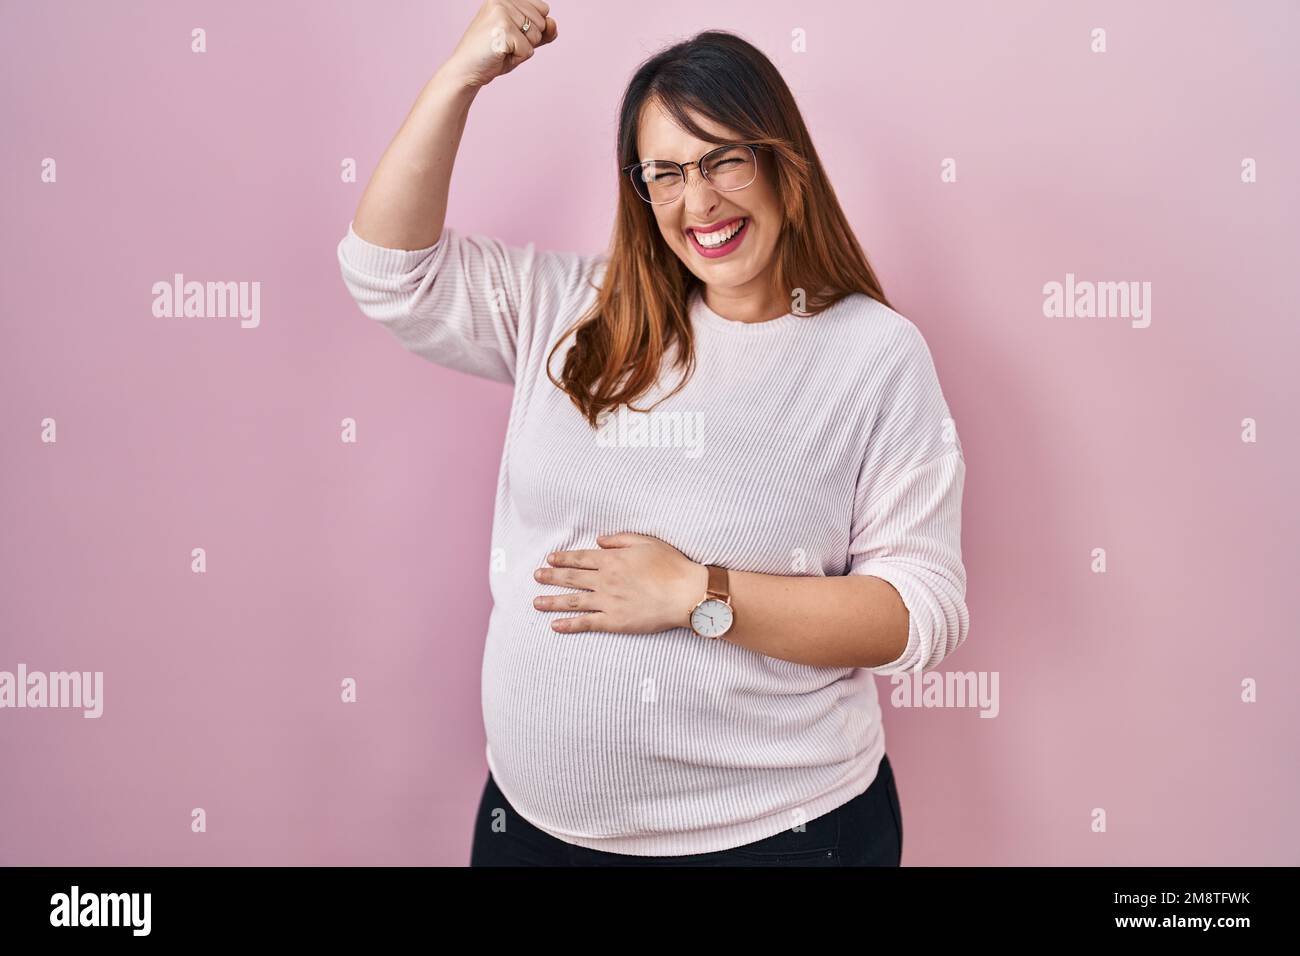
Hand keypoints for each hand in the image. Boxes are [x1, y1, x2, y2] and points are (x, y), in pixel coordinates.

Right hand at [443, 0, 556, 88]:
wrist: (467, 69)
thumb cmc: (493, 54)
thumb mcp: (522, 39)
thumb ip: (542, 31)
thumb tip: (553, 23)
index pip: (543, 9)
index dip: (533, 28)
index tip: (510, 33)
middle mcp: (503, 0)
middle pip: (542, 22)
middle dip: (528, 39)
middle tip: (504, 43)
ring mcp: (502, 13)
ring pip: (537, 36)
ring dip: (522, 49)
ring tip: (501, 48)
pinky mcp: (503, 30)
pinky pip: (528, 50)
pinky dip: (518, 58)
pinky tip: (500, 54)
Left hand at [532, 532, 707, 633]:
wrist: (686, 593)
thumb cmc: (672, 566)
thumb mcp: (647, 542)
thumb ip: (620, 539)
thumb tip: (599, 540)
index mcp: (612, 560)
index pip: (581, 558)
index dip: (563, 558)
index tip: (550, 558)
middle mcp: (605, 580)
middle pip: (571, 578)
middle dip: (551, 577)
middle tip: (536, 576)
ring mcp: (608, 602)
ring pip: (573, 601)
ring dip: (552, 601)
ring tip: (536, 602)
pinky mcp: (615, 621)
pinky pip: (587, 623)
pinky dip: (569, 625)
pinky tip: (555, 625)